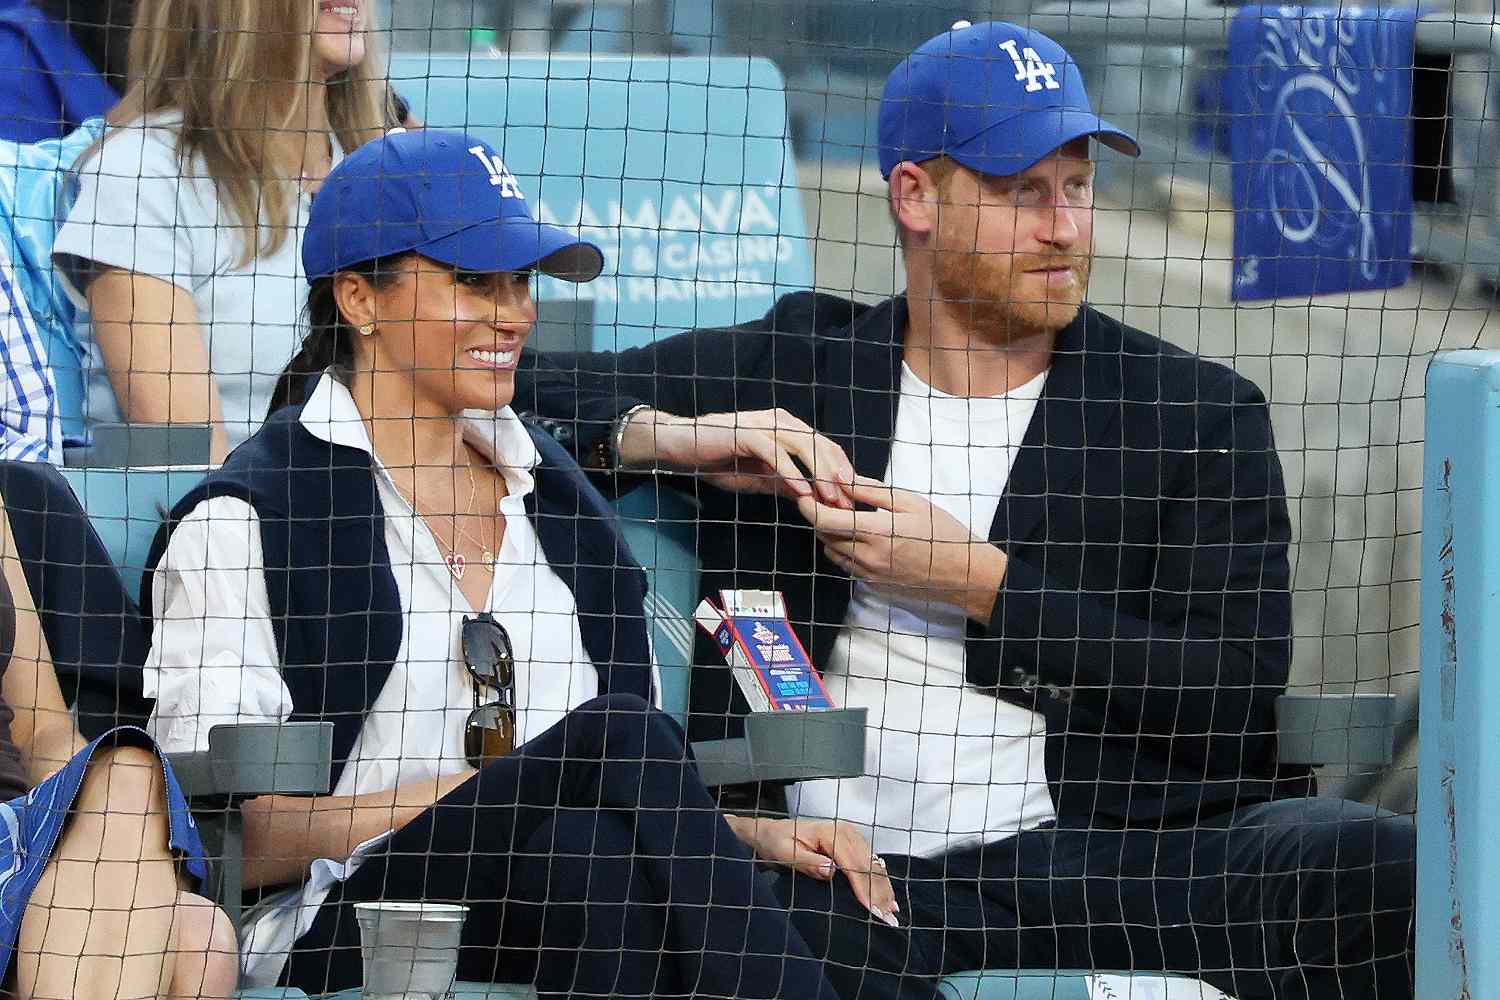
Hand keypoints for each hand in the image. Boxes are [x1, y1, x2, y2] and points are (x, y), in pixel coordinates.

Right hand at [617, 408, 854, 507]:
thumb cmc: (718, 460)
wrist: (680, 448)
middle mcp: (779, 421)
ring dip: (820, 474)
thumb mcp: (759, 477)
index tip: (853, 498)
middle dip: (838, 474)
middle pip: (820, 445)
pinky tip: (802, 492)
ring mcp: (763, 425)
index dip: (841, 471)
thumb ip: (785, 483)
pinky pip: (775, 453)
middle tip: (850, 501)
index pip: (823, 447)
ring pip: (803, 446)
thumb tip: (812, 498)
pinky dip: (791, 472)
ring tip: (832, 498)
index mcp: (786, 429)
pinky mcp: (747, 433)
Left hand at [724, 815, 899, 926]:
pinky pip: (871, 863)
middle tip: (888, 919)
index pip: (853, 865)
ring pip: (874, 865)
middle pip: (868, 866)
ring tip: (892, 912)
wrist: (773, 832)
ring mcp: (852, 836)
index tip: (872, 910)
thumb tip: (831, 870)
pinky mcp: (854, 843)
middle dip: (879, 893)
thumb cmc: (778, 843)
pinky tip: (888, 898)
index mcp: (831, 834)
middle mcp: (846, 832)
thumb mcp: (786, 853)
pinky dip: (881, 881)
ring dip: (884, 889)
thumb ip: (808, 862)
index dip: (864, 889)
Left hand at [796, 475, 1007, 621]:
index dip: (808, 507)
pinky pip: (847, 566)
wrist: (966, 573)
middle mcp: (869, 558)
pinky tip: (861, 537)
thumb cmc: (943, 533)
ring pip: (832, 552)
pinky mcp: (874, 586)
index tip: (804, 494)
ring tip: (846, 518)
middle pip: (824, 536)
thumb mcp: (910, 502)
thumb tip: (841, 477)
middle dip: (819, 518)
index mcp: (878, 533)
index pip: (826, 521)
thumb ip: (870, 490)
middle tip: (826, 500)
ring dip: (831, 535)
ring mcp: (870, 576)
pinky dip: (844, 550)